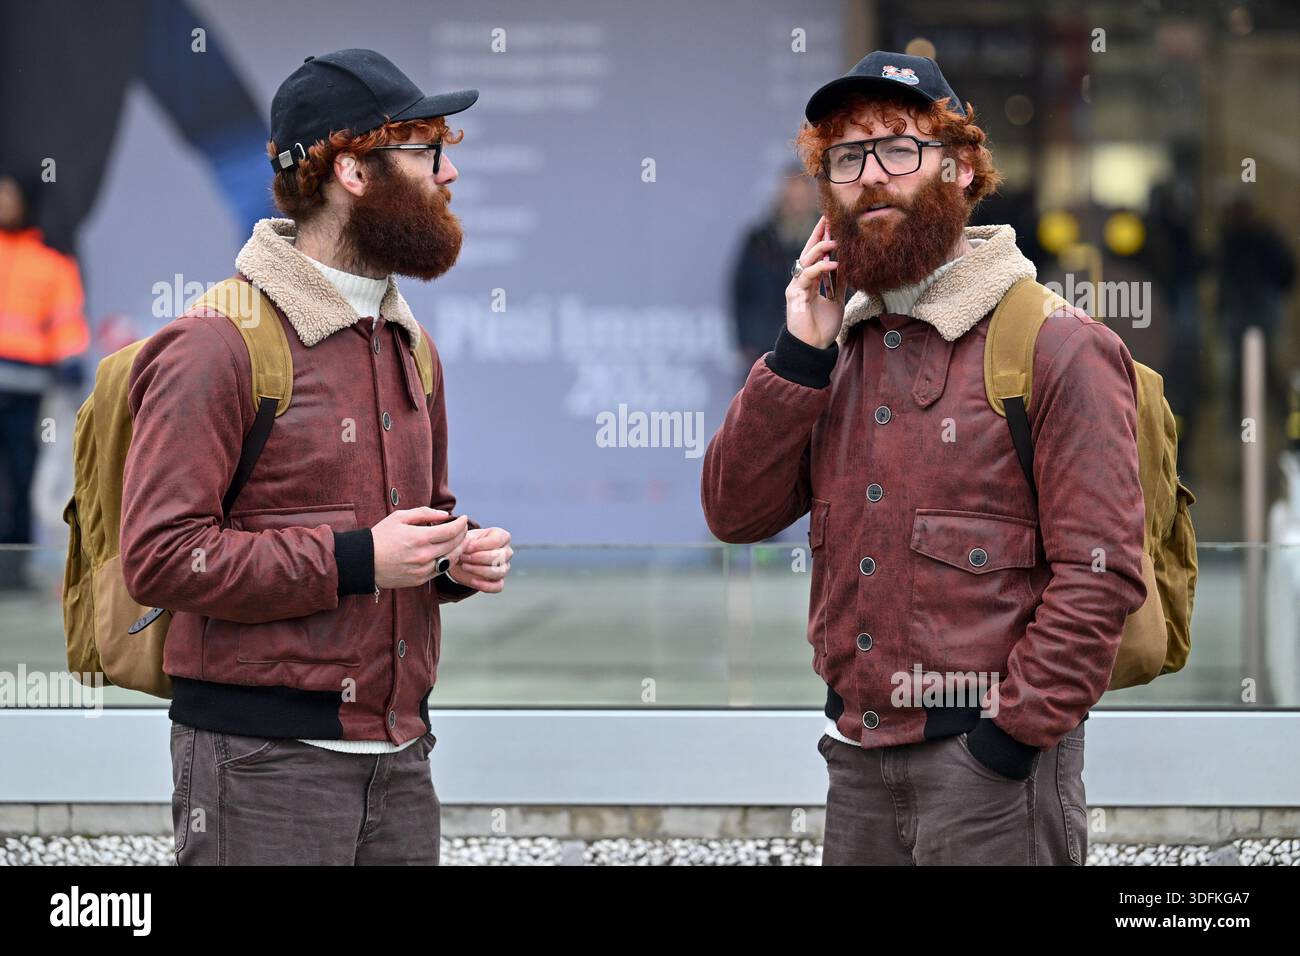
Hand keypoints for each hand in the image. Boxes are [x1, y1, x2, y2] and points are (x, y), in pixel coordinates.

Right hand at [371, 508, 467, 589]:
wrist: (364, 562)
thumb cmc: (380, 537)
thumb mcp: (399, 517)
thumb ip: (424, 513)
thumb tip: (445, 515)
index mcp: (419, 538)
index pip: (450, 531)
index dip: (461, 524)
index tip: (464, 518)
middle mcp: (423, 555)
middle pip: (454, 545)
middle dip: (463, 534)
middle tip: (463, 528)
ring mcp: (422, 570)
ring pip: (451, 560)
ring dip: (459, 549)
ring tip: (460, 540)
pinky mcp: (420, 580)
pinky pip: (441, 570)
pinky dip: (448, 561)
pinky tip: (448, 553)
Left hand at [448, 526, 512, 592]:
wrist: (461, 559)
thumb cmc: (467, 545)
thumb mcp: (466, 538)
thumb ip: (467, 540)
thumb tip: (467, 544)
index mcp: (502, 537)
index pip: (497, 540)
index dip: (480, 545)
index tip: (466, 548)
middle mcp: (506, 552)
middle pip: (499, 557)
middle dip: (478, 558)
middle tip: (463, 557)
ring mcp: (504, 568)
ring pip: (499, 572)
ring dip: (479, 570)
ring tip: (465, 566)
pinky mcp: (499, 582)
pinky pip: (497, 586)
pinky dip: (485, 585)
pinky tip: (473, 580)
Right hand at [785, 215, 845, 348]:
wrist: (813, 347)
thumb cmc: (822, 327)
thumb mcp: (836, 300)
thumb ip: (839, 284)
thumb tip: (849, 266)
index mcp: (810, 282)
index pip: (816, 255)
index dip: (822, 238)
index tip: (832, 222)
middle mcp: (801, 281)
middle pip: (808, 252)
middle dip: (818, 235)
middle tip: (828, 219)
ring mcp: (796, 287)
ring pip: (806, 261)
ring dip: (821, 249)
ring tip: (836, 241)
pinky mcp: (794, 295)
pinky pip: (807, 276)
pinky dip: (820, 268)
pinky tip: (834, 264)